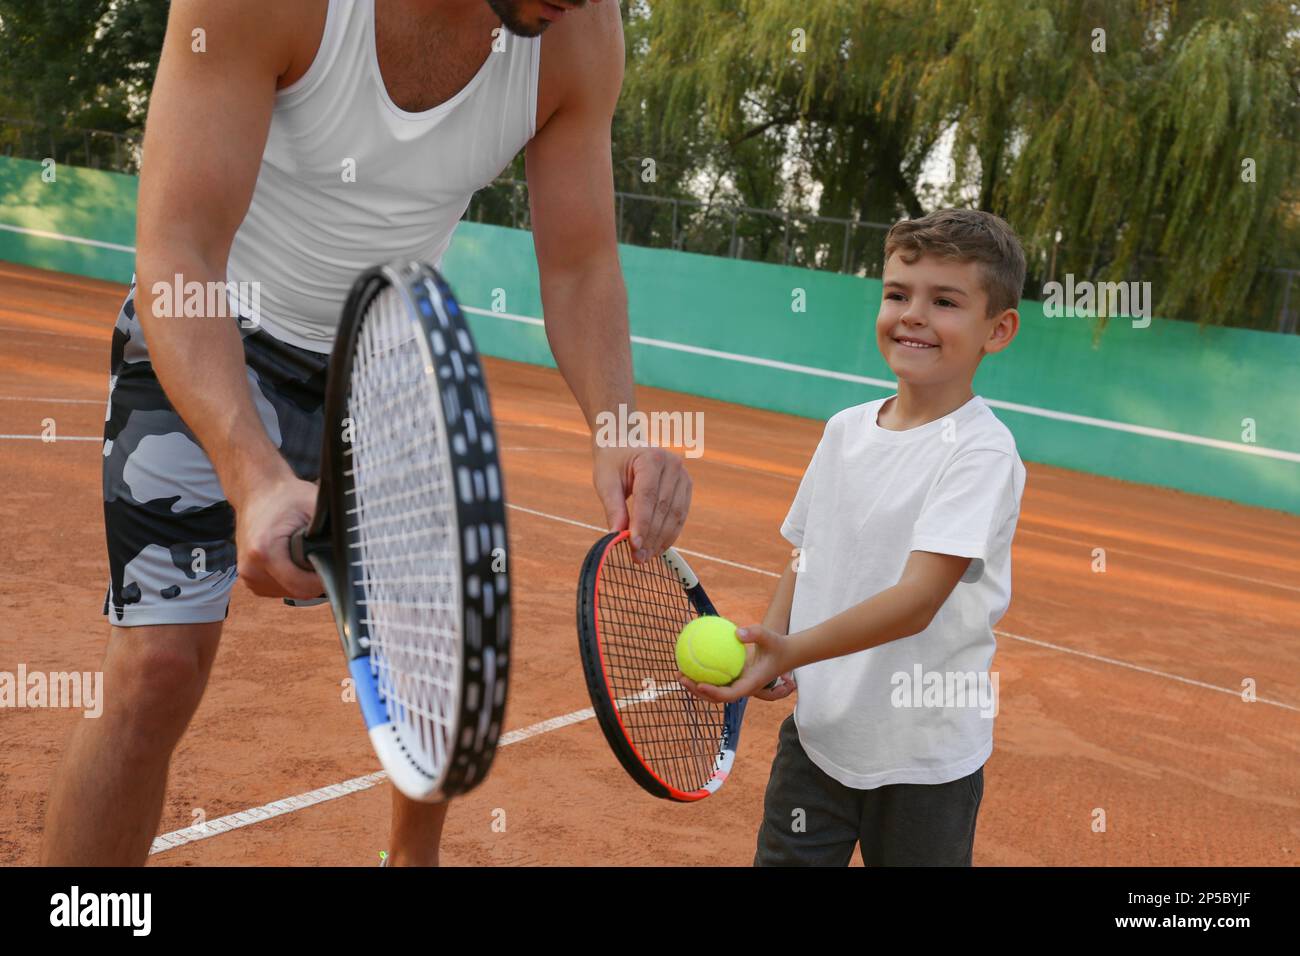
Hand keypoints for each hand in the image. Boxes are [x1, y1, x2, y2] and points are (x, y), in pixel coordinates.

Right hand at [232, 471, 323, 599]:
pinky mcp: (249, 578)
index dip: (323, 579)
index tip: (334, 565)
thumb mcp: (314, 506)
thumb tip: (351, 553)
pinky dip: (290, 578)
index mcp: (264, 552)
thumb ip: (332, 532)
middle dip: (313, 577)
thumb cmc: (286, 497)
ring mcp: (248, 576)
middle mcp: (251, 568)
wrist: (257, 491)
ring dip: (302, 579)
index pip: (302, 587)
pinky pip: (278, 588)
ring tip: (302, 553)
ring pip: (288, 592)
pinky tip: (292, 558)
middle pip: (297, 591)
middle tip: (319, 553)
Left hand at [592, 443, 691, 561]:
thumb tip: (616, 537)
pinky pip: (680, 516)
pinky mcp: (686, 487)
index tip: (633, 545)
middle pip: (663, 508)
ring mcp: (683, 476)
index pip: (648, 496)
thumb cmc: (613, 462)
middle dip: (651, 536)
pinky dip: (669, 534)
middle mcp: (673, 464)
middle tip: (637, 558)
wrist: (626, 443)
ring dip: (661, 540)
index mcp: (652, 457)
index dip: (642, 523)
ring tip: (645, 557)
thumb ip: (613, 507)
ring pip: (675, 515)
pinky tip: (657, 548)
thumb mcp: (606, 481)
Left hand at [677, 624, 793, 703]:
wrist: (785, 654)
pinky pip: (715, 678)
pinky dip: (703, 673)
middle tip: (680, 677)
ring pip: (713, 690)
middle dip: (696, 691)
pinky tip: (690, 659)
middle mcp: (742, 688)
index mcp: (750, 684)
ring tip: (678, 672)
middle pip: (715, 697)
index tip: (699, 684)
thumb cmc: (777, 645)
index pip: (729, 694)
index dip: (713, 692)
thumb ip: (756, 633)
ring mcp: (737, 685)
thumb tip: (736, 631)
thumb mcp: (770, 636)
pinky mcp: (734, 678)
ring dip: (694, 685)